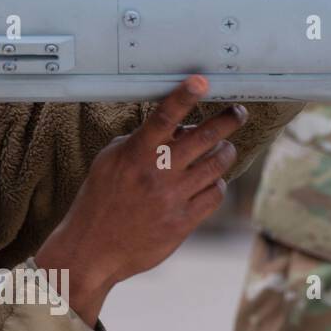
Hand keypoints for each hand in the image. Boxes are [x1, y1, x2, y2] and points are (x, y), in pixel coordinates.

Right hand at [35, 75, 246, 325]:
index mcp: (135, 154)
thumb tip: (172, 128)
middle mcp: (156, 173)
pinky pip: (214, 195)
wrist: (92, 250)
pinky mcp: (182, 222)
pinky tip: (211, 182)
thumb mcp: (108, 162)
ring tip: (226, 148)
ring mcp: (172, 198)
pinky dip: (217, 184)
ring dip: (226, 152)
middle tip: (238, 112)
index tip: (202, 81)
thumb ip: (137, 142)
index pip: (164, 117)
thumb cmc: (98, 202)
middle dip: (228, 119)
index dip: (185, 95)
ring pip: (216, 165)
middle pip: (204, 137)